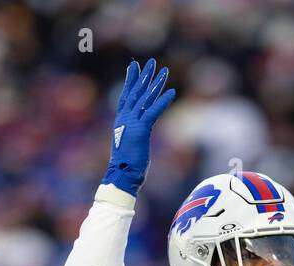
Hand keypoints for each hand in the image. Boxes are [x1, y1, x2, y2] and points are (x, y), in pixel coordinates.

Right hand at [103, 58, 175, 196]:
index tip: (134, 66)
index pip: (126, 96)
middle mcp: (125, 118)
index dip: (131, 80)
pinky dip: (163, 101)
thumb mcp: (129, 146)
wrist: (121, 175)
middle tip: (151, 62)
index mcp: (121, 121)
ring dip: (156, 84)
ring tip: (165, 71)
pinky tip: (172, 92)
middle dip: (144, 76)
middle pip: (136, 92)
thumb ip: (133, 135)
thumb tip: (137, 136)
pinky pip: (154, 111)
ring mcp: (132, 122)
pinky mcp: (141, 129)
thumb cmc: (126, 166)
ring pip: (146, 98)